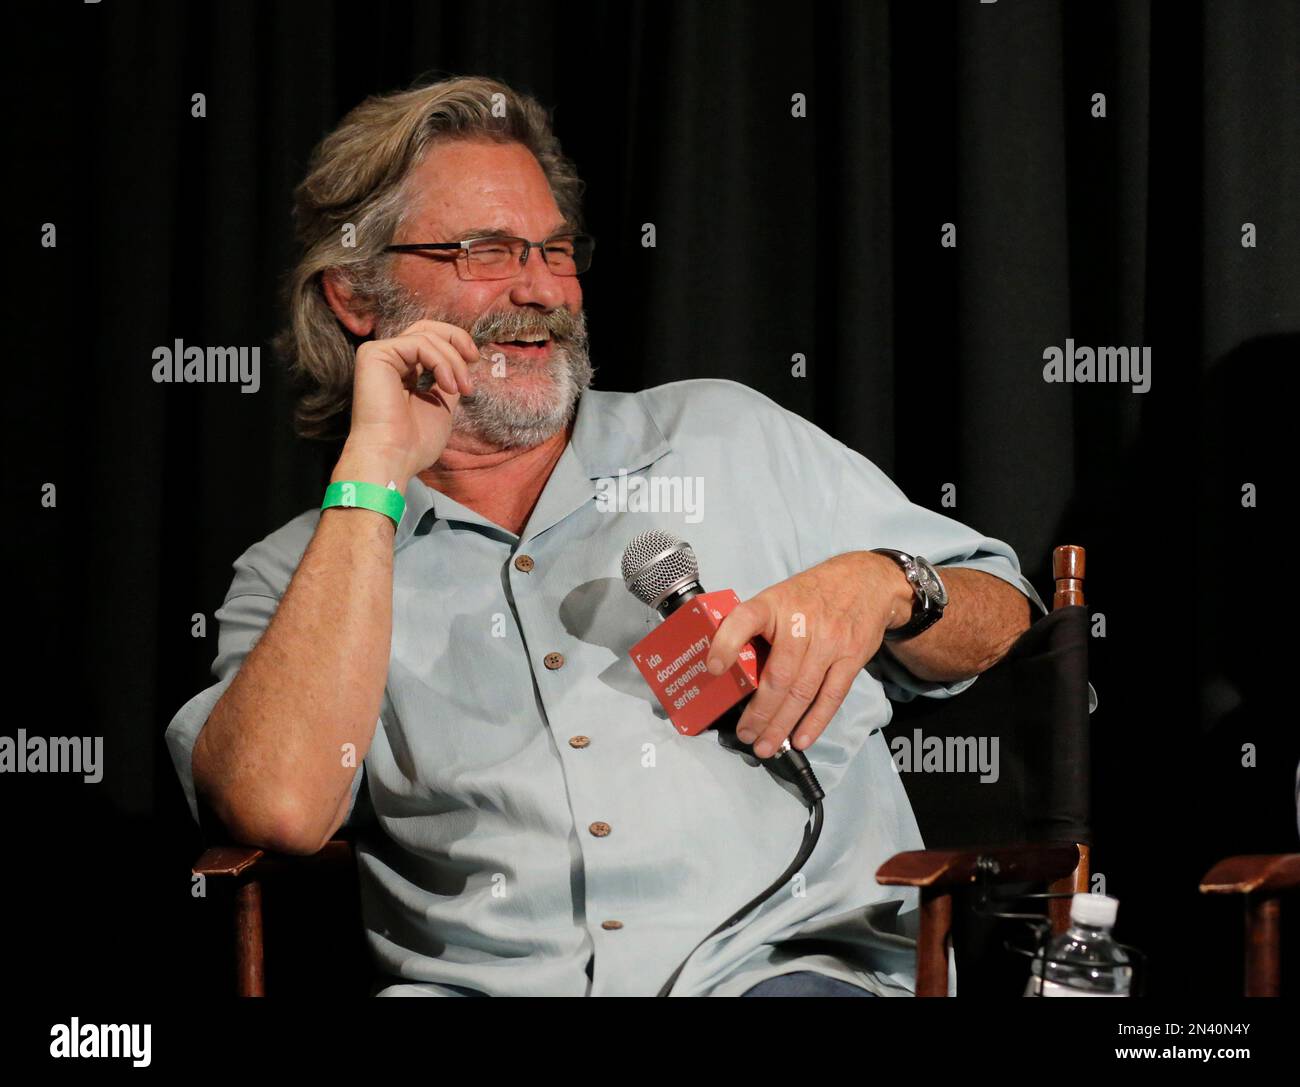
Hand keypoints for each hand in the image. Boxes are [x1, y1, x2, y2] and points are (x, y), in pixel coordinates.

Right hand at [337, 319, 478, 486]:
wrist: (393, 457)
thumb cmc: (414, 442)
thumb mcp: (442, 405)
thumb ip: (447, 380)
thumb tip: (463, 363)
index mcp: (402, 370)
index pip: (429, 341)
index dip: (455, 345)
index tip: (475, 363)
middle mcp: (389, 359)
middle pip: (426, 328)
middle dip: (457, 340)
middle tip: (474, 359)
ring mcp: (379, 354)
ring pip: (427, 336)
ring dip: (453, 361)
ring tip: (461, 389)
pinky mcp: (374, 354)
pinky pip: (418, 343)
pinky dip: (440, 362)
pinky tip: (447, 387)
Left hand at [704, 552, 914, 757]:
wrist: (866, 582)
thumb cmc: (811, 595)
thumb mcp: (778, 596)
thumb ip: (756, 626)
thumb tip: (726, 665)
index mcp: (774, 604)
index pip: (745, 620)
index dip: (726, 643)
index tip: (713, 669)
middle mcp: (801, 624)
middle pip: (778, 676)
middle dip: (759, 712)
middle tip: (745, 734)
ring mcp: (830, 642)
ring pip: (802, 692)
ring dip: (781, 725)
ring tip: (765, 746)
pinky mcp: (851, 658)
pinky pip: (831, 696)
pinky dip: (815, 722)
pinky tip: (800, 740)